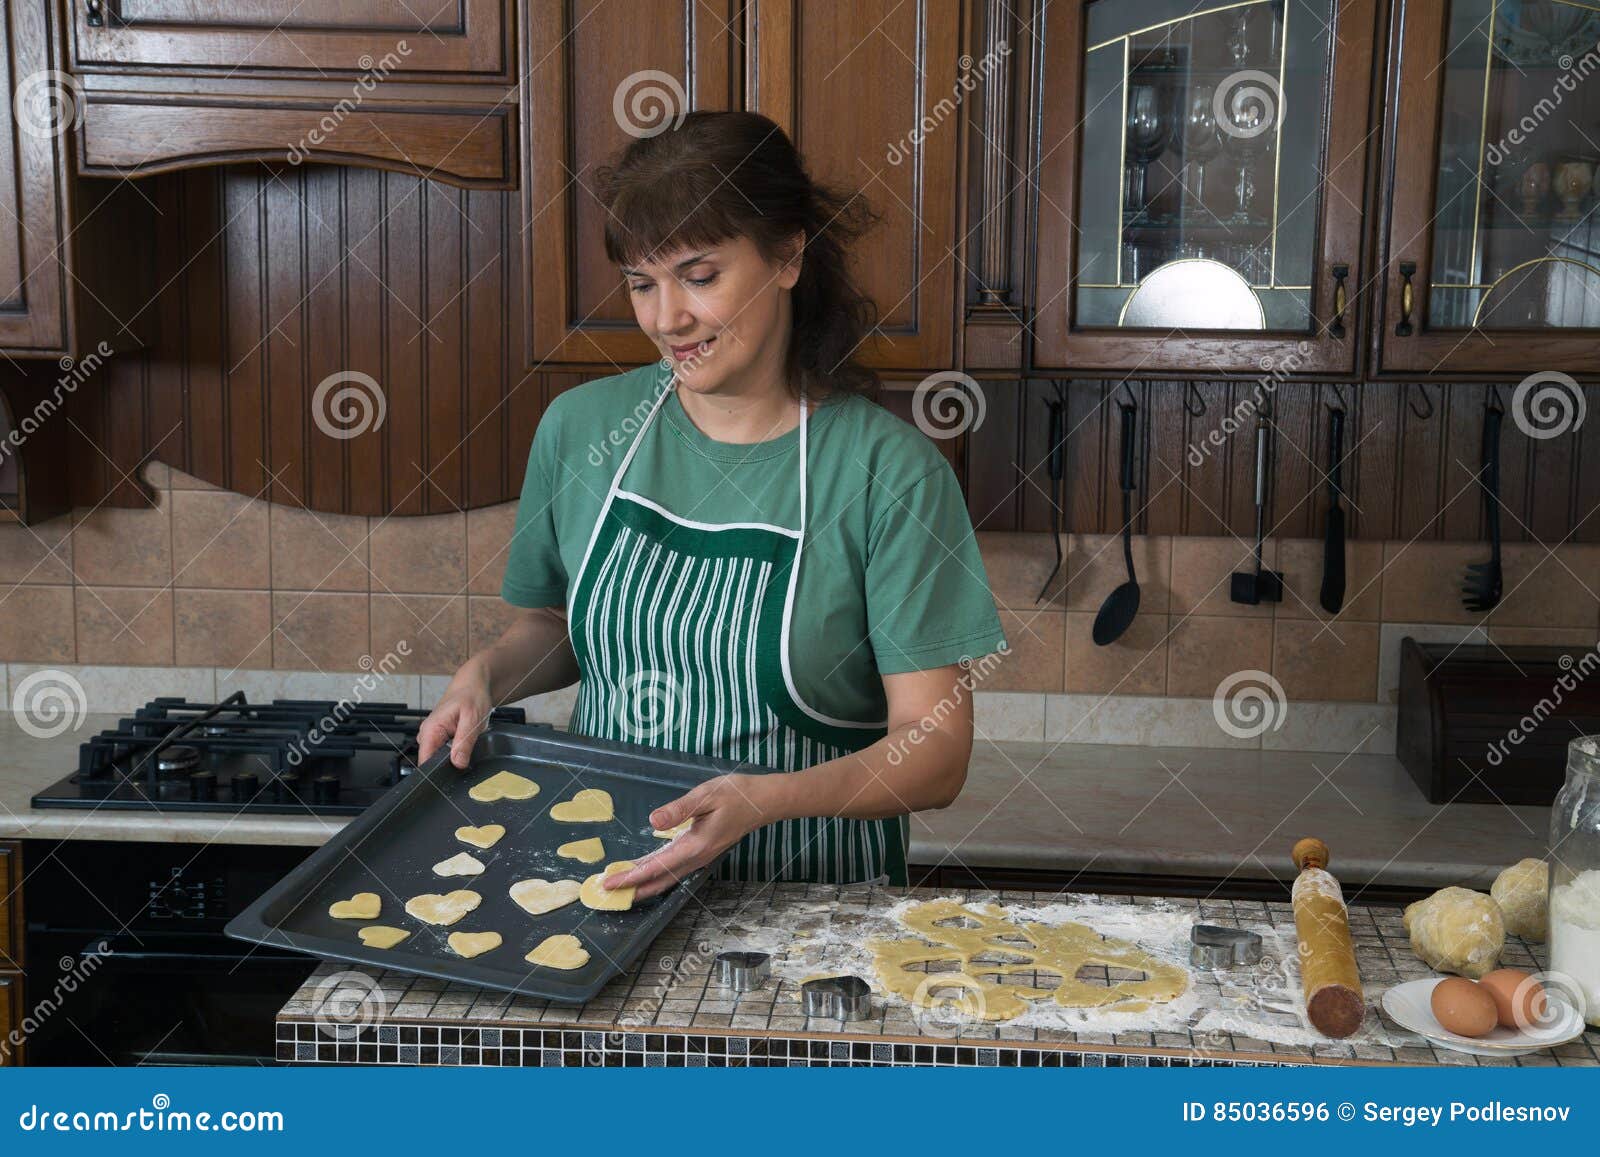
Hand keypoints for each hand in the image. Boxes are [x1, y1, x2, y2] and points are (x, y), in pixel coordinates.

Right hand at [417, 662, 493, 769]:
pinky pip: (446, 751)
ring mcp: (433, 735)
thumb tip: (458, 764)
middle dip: (450, 764)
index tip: (452, 773)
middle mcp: (428, 734)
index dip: (437, 771)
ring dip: (455, 757)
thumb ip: (464, 743)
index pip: (424, 762)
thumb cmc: (472, 695)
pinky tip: (465, 742)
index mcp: (430, 730)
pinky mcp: (440, 736)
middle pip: (432, 762)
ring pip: (440, 758)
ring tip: (468, 743)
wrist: (474, 684)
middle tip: (467, 754)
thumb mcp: (472, 719)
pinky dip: (457, 750)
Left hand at [603, 774, 777, 899]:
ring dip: (643, 885)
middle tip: (607, 894)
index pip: (656, 867)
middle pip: (659, 881)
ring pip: (666, 878)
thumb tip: (653, 822)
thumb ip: (679, 809)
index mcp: (695, 846)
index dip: (631, 877)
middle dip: (632, 890)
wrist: (764, 801)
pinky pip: (673, 868)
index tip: (609, 883)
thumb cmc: (736, 794)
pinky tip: (645, 870)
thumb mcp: (706, 795)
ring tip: (621, 887)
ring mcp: (700, 857)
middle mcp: (696, 857)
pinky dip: (655, 873)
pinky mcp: (701, 851)